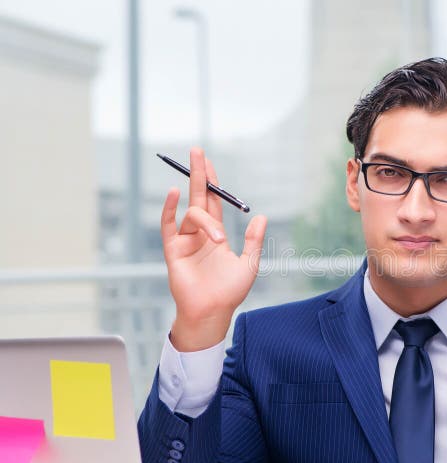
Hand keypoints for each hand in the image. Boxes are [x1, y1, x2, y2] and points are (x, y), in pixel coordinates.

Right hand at [162, 147, 267, 350]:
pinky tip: (173, 194)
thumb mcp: (249, 263)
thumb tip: (261, 216)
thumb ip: (253, 240)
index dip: (212, 182)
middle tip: (197, 151)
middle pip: (198, 196)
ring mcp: (185, 240)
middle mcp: (200, 233)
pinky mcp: (173, 250)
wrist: (212, 312)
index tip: (209, 163)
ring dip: (207, 222)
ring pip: (193, 215)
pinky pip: (168, 225)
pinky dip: (168, 209)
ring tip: (219, 241)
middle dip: (198, 174)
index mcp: (216, 234)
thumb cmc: (230, 292)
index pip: (213, 201)